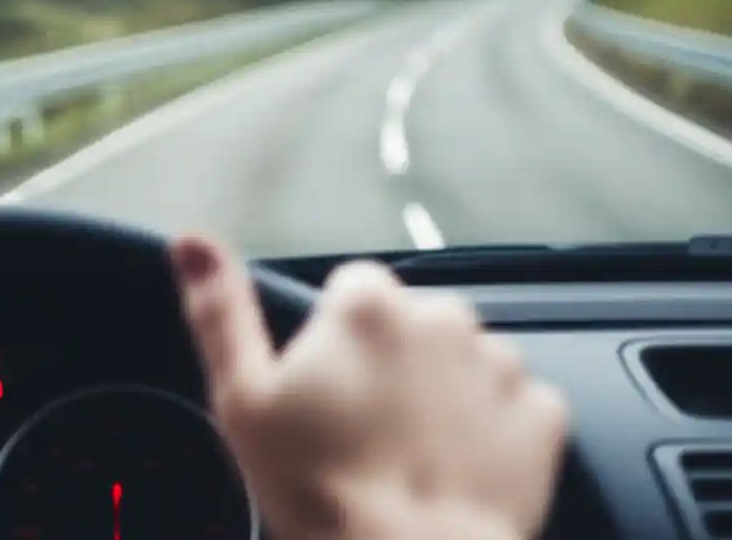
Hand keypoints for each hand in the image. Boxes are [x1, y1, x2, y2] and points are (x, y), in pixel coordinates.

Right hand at [170, 237, 567, 539]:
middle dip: (395, 363)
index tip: (328, 392)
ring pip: (465, 362)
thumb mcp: (242, 398)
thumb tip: (190, 241)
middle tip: (366, 431)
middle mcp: (443, 317)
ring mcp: (499, 365)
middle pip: (413, 324)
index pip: (354, 292)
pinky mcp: (541, 415)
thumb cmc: (318, 490)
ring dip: (446, 393)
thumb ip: (219, 310)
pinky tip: (458, 467)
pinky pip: (515, 406)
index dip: (337, 342)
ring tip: (412, 455)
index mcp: (369, 305)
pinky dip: (495, 430)